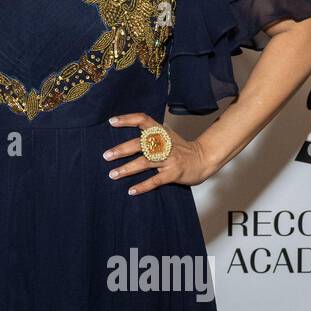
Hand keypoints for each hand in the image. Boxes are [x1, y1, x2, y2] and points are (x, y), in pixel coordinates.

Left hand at [103, 113, 217, 194]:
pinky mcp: (173, 174)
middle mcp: (164, 144)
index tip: (112, 121)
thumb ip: (152, 132)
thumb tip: (132, 127)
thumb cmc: (181, 148)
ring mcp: (169, 159)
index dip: (127, 119)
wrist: (204, 159)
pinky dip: (143, 186)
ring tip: (113, 174)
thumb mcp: (168, 135)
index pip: (143, 120)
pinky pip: (155, 180)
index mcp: (161, 132)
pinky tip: (131, 190)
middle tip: (106, 156)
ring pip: (145, 163)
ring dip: (127, 169)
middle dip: (122, 150)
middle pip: (140, 144)